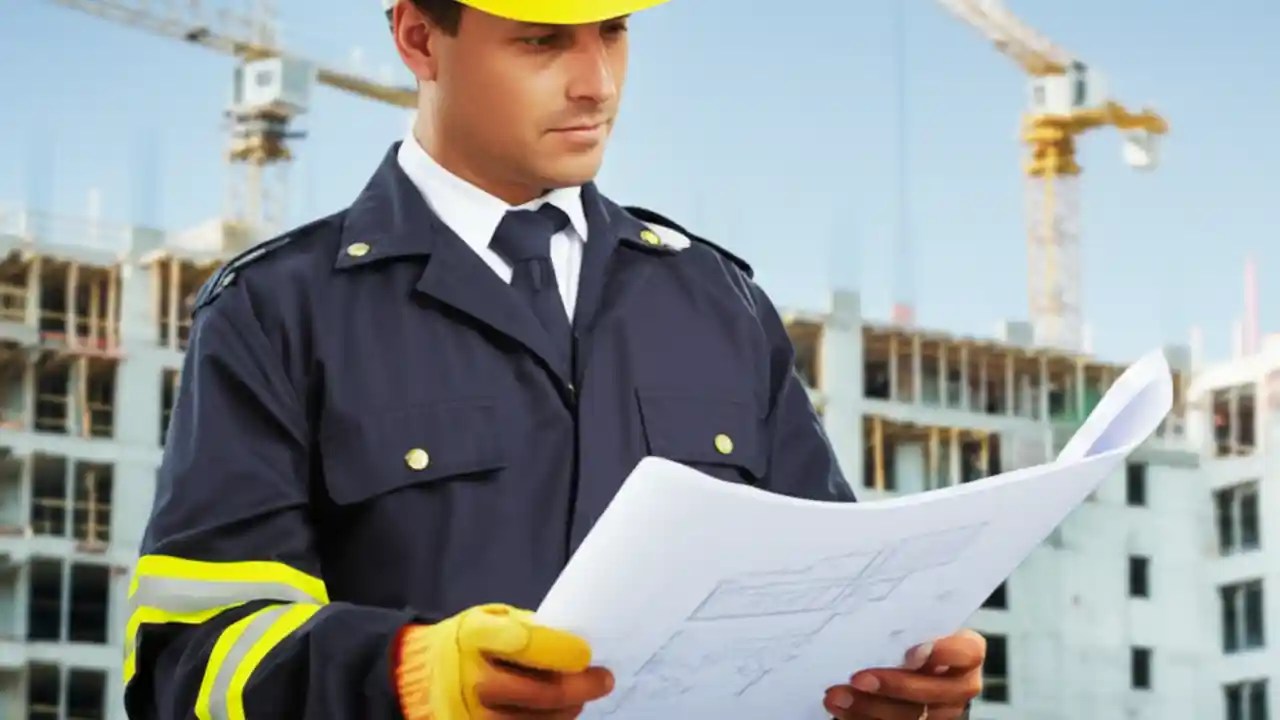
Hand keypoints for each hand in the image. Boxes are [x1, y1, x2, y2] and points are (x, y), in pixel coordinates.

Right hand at [397, 603, 613, 718]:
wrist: (419, 674)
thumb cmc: (465, 641)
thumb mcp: (490, 619)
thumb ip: (527, 629)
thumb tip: (573, 645)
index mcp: (477, 636)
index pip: (531, 645)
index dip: (565, 652)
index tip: (586, 654)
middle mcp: (474, 678)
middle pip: (542, 693)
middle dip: (582, 688)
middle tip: (603, 680)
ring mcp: (473, 713)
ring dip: (569, 710)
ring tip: (580, 698)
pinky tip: (558, 713)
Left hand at [822, 629, 985, 719]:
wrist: (904, 653)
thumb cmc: (908, 630)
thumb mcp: (913, 620)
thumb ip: (906, 623)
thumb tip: (875, 615)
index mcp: (967, 652)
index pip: (967, 652)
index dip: (944, 654)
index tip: (911, 652)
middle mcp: (960, 685)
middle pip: (933, 692)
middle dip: (893, 686)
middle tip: (859, 678)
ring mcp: (941, 710)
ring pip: (911, 717)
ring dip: (869, 707)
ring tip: (838, 696)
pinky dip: (861, 718)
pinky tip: (840, 709)